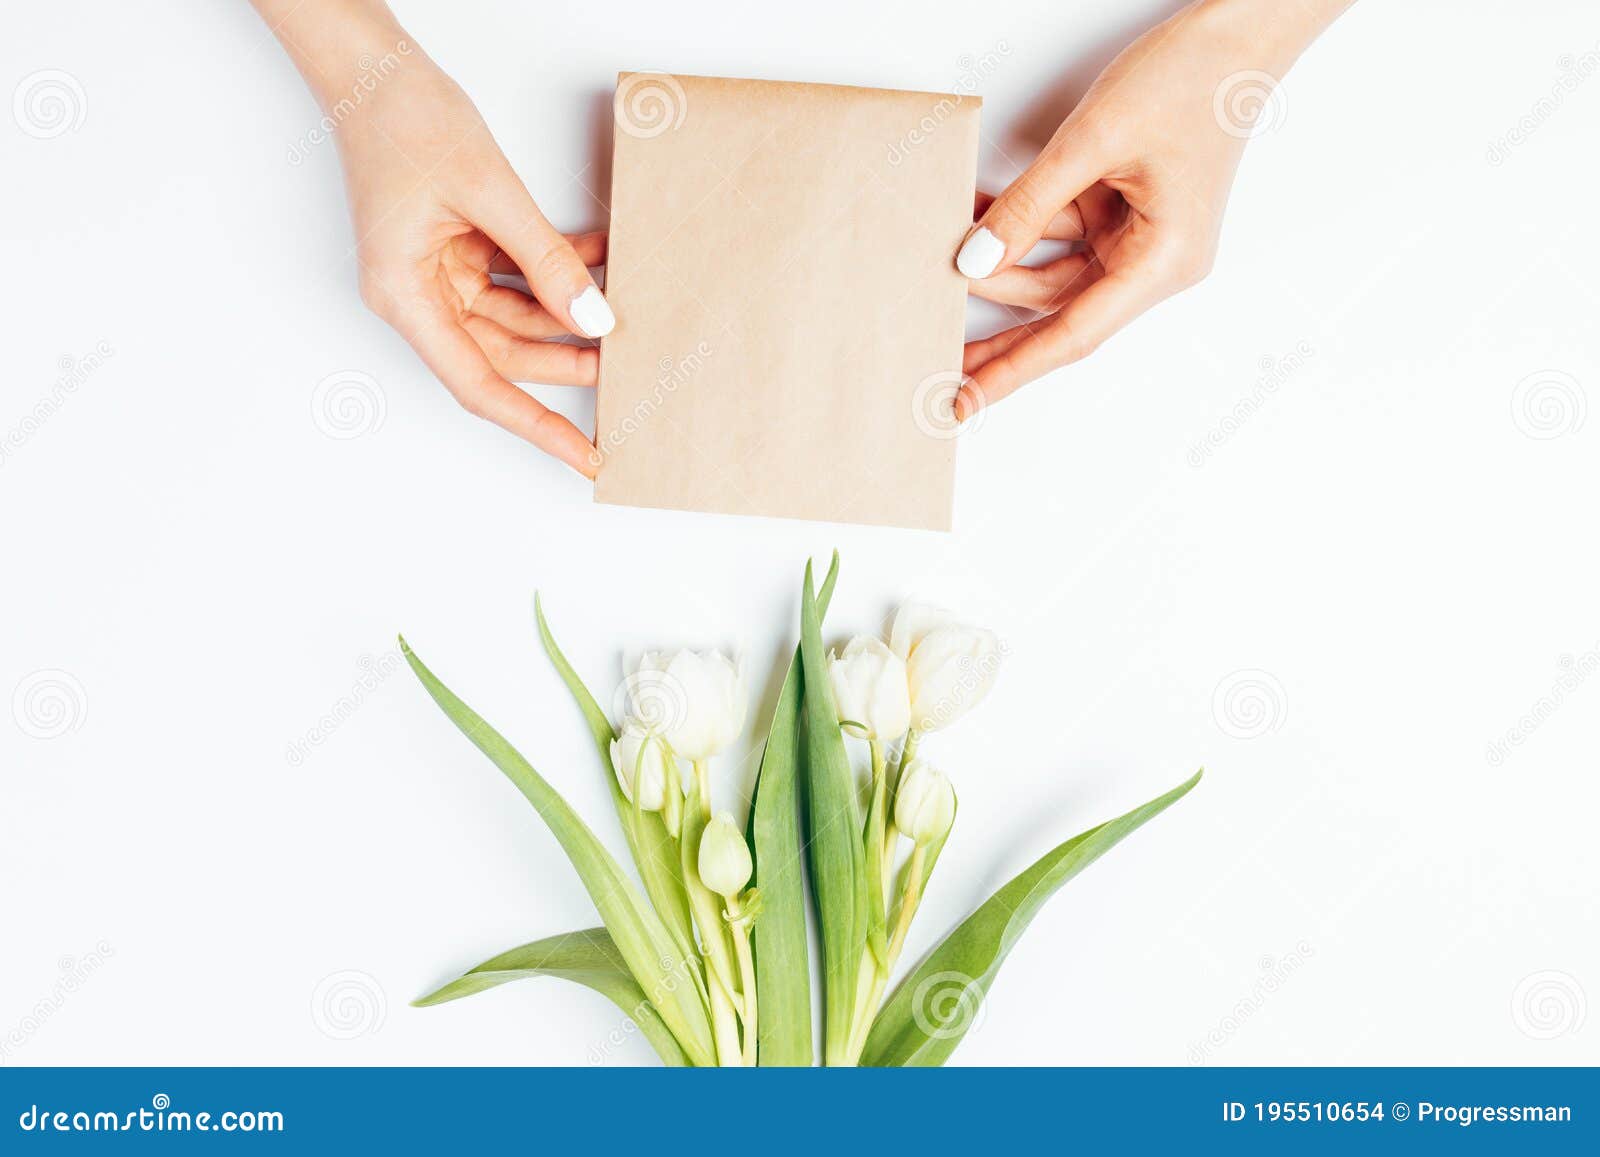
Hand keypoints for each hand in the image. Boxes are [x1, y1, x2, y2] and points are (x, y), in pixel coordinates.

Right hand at [255, 1, 608, 475]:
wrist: (373, 67)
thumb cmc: (404, 119)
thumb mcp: (489, 190)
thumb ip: (543, 258)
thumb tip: (593, 317)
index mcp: (405, 296)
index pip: (479, 386)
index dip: (537, 426)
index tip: (584, 457)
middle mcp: (417, 295)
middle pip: (504, 354)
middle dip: (566, 359)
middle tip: (626, 364)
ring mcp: (436, 273)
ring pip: (515, 317)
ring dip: (567, 311)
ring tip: (621, 307)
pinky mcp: (455, 248)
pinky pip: (513, 276)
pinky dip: (553, 270)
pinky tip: (595, 260)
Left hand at [953, 0, 1348, 417]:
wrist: (1237, 31)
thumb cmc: (1190, 78)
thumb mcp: (1092, 142)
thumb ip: (1028, 206)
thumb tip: (974, 259)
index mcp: (1163, 262)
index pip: (1074, 333)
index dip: (1015, 369)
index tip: (969, 399)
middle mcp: (1154, 262)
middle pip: (1058, 312)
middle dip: (996, 330)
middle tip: (936, 352)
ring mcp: (1138, 239)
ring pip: (1052, 272)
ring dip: (999, 261)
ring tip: (943, 253)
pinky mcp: (1124, 213)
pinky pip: (1060, 234)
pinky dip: (1020, 227)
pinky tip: (976, 219)